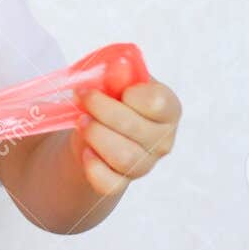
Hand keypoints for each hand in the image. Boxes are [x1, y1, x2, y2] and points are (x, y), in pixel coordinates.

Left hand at [69, 79, 180, 197]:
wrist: (92, 131)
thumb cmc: (109, 101)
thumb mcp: (113, 82)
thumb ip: (117, 75)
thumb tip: (119, 66)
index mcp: (167, 108)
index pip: (158, 103)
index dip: (131, 93)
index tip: (110, 84)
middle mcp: (162, 139)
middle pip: (136, 128)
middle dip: (103, 111)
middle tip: (82, 98)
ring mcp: (145, 164)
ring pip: (124, 157)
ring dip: (97, 136)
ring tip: (81, 122)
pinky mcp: (123, 183)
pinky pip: (110, 183)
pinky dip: (93, 167)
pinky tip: (85, 151)